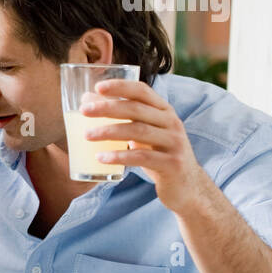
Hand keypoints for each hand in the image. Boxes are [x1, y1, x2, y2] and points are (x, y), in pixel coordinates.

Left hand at [81, 79, 210, 214]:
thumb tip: (87, 99)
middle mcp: (171, 122)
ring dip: (109, 131)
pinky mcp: (172, 164)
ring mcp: (174, 143)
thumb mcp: (143, 133)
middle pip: (137, 109)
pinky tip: (101, 158)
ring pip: (138, 131)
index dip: (121, 86)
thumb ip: (122, 117)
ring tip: (86, 135)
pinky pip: (142, 157)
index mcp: (164, 110)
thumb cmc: (158, 154)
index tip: (97, 87)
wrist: (187, 186)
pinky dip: (119, 156)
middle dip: (108, 108)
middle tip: (84, 111)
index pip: (142, 91)